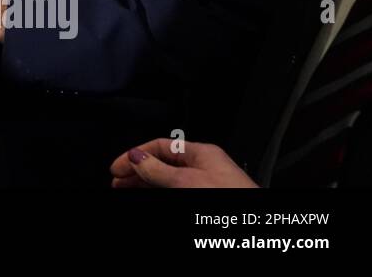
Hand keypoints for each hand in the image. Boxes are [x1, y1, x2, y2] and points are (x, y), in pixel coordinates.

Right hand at [109, 139, 257, 188]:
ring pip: (168, 180)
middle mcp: (205, 167)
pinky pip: (177, 191)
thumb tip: (136, 157)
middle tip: (118, 182)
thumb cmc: (230, 196)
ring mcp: (206, 184)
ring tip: (128, 190)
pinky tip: (150, 196)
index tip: (117, 167)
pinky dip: (160, 192)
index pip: (160, 146)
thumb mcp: (186, 181)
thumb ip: (159, 170)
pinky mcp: (207, 198)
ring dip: (146, 184)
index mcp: (202, 153)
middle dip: (138, 171)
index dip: (135, 154)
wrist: (254, 225)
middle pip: (162, 164)